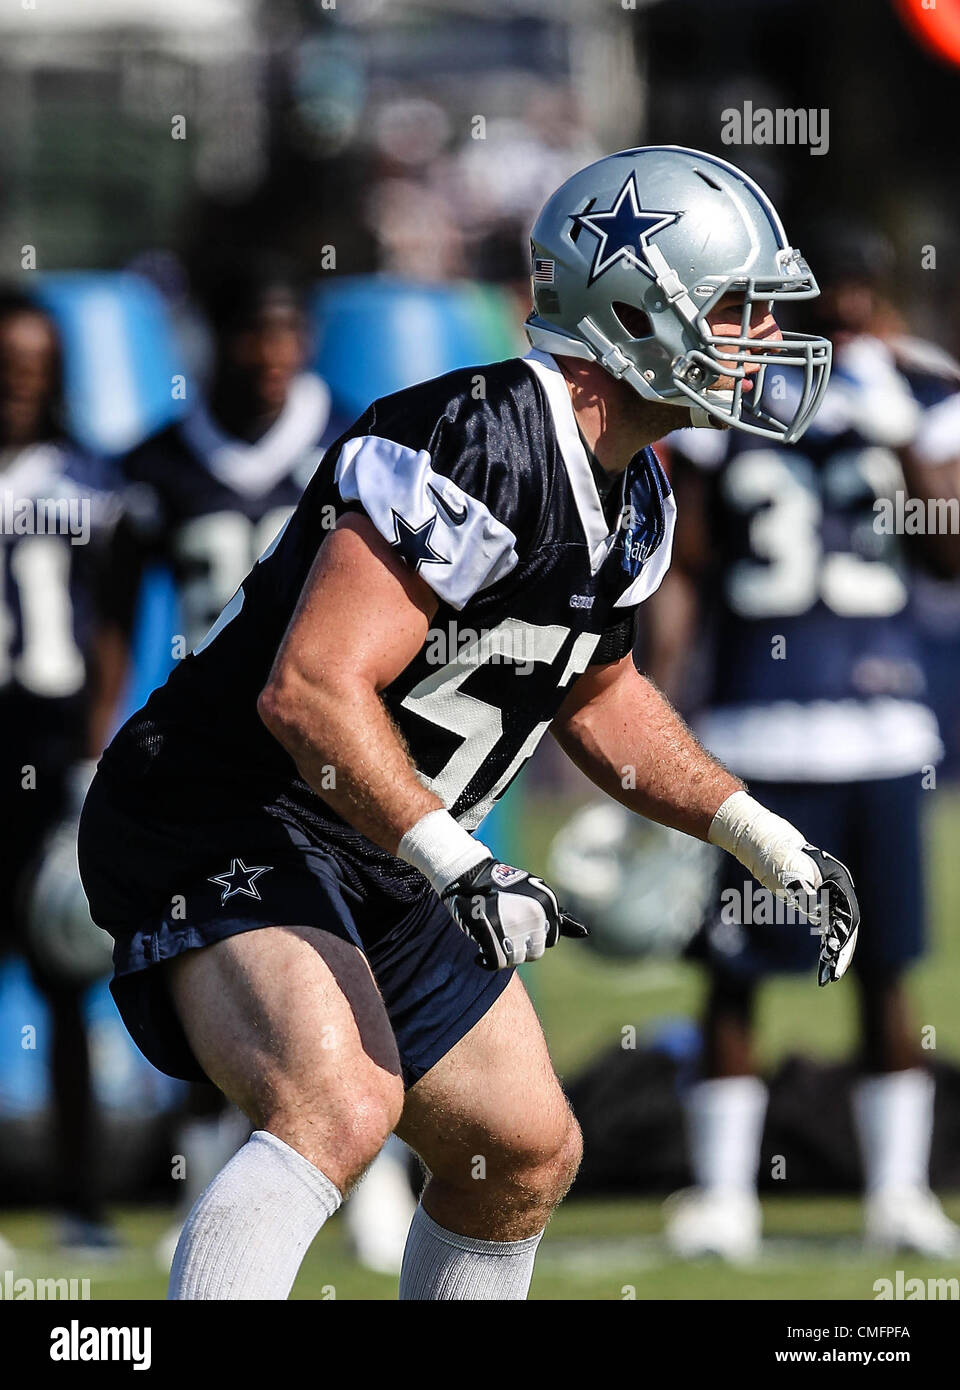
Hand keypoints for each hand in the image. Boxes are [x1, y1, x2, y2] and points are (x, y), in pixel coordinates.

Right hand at [442, 859, 586, 969]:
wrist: (468, 874)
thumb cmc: (501, 885)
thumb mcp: (535, 893)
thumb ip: (556, 915)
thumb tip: (585, 933)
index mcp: (546, 904)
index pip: (550, 939)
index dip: (533, 937)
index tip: (518, 927)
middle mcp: (534, 914)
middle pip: (536, 952)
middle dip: (520, 947)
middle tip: (503, 934)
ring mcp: (514, 924)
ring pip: (517, 959)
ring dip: (503, 954)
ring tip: (491, 939)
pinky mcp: (492, 933)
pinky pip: (497, 963)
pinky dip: (487, 961)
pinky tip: (480, 955)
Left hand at [709, 792, 859, 985]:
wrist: (762, 841)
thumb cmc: (775, 853)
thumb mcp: (788, 870)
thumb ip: (803, 888)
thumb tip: (817, 910)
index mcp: (837, 880)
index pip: (849, 916)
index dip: (845, 940)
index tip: (836, 959)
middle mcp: (838, 889)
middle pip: (846, 926)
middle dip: (841, 952)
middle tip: (832, 976)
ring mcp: (829, 895)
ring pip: (837, 929)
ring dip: (834, 952)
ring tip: (827, 977)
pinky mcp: (816, 902)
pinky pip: (827, 927)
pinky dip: (825, 944)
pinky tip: (822, 962)